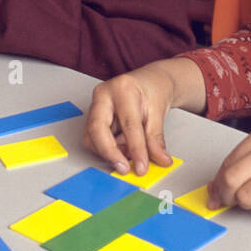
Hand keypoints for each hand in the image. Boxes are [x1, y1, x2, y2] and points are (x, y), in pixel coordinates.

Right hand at [84, 59, 200, 175]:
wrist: (149, 82)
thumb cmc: (153, 91)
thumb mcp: (159, 112)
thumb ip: (156, 138)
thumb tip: (160, 160)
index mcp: (123, 89)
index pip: (128, 124)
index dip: (135, 148)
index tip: (141, 167)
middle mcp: (103, 95)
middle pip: (97, 129)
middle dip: (109, 153)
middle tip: (124, 168)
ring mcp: (95, 106)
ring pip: (91, 137)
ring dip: (109, 152)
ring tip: (129, 155)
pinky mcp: (92, 117)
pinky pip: (94, 139)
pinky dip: (108, 149)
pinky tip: (123, 149)